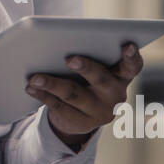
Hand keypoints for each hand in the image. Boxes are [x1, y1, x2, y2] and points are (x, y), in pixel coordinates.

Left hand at [24, 42, 144, 149]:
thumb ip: (89, 55)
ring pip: (74, 94)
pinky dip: (42, 95)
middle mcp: (115, 95)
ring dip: (53, 83)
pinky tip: (30, 87)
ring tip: (35, 77)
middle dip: (86, 68)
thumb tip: (60, 42)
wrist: (81, 115)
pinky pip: (59, 106)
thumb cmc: (88, 79)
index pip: (133, 66)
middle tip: (70, 59)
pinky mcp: (79, 121)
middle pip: (101, 79)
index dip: (132, 56)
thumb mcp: (95, 69)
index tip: (127, 45)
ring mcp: (98, 112)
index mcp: (122, 77)